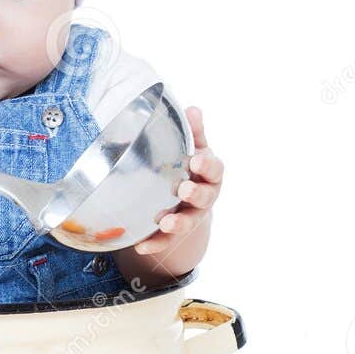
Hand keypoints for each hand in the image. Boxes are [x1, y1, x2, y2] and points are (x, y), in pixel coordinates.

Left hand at [134, 107, 222, 272]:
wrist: (188, 197)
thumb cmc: (190, 166)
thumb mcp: (194, 147)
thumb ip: (193, 131)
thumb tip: (192, 109)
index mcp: (209, 173)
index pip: (213, 169)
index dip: (207, 166)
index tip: (196, 160)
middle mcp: (205, 197)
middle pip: (205, 198)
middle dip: (195, 194)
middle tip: (184, 190)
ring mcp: (191, 216)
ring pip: (189, 222)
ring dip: (178, 223)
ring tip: (166, 222)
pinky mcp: (176, 233)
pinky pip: (166, 241)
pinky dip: (155, 243)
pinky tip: (140, 245)